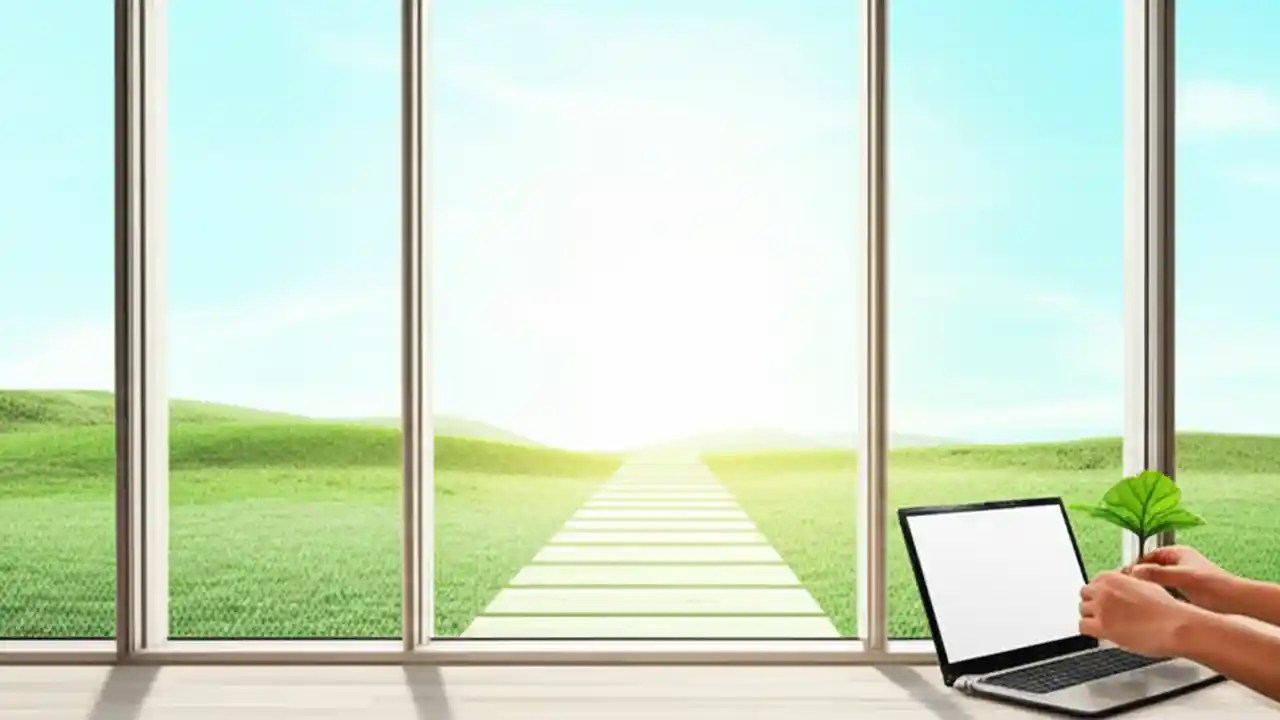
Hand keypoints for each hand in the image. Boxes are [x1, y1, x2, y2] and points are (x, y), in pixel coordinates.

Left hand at [1079, 571, 1200, 657]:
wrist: (1176, 625)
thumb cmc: (1168, 609)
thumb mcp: (1146, 585)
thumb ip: (1128, 584)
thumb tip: (1122, 588)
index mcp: (1113, 578)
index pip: (1094, 582)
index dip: (1100, 593)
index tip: (1104, 599)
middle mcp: (1104, 590)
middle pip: (1085, 595)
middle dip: (1094, 603)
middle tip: (1104, 612)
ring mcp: (1102, 608)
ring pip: (1083, 610)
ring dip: (1092, 616)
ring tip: (1105, 624)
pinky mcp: (1103, 626)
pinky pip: (1083, 626)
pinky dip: (1090, 630)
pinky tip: (1101, 633)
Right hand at [1127, 545, 1240, 613]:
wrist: (1236, 601)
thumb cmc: (1213, 586)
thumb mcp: (1181, 577)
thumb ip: (1157, 573)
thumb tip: (1133, 572)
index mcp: (1178, 552)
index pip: (1148, 555)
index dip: (1135, 565)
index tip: (1124, 576)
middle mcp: (1179, 562)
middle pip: (1151, 568)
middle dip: (1140, 577)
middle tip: (1127, 588)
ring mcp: (1182, 576)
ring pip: (1158, 580)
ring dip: (1149, 588)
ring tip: (1137, 597)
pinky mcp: (1186, 590)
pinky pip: (1165, 591)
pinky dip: (1157, 596)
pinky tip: (1152, 604)